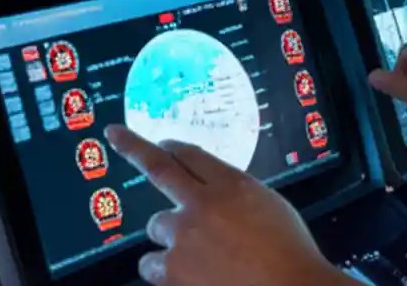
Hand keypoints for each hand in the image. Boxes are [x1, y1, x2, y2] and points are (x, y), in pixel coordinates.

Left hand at [105, 125, 348, 285]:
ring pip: (157, 225)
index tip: (161, 143)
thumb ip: (238, 196)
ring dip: (168, 235)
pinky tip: (179, 274)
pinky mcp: (173, 269)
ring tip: (190, 253)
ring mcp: (184, 236)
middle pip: (160, 169)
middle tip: (116, 136)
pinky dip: (161, 268)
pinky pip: (151, 263)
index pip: (192, 155)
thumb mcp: (271, 207)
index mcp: (233, 185)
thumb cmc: (290, 254)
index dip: (173, 148)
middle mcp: (203, 203)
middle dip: (134, 148)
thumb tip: (218, 196)